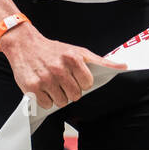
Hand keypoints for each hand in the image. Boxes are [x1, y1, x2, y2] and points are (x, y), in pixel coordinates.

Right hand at [0, 24, 125, 110]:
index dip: (81, 82)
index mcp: (73, 58)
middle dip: (70, 90)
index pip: (87, 84)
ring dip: (58, 96)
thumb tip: (123, 66)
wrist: (25, 45)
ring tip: (52, 83)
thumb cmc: (53, 50)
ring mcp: (45, 79)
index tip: (74, 76)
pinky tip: (43, 87)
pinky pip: (47, 104)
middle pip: (75, 95)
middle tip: (62, 80)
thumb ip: (100, 61)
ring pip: (61, 102)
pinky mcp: (32, 88)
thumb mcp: (78, 51)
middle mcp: (59, 68)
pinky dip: (45, 99)